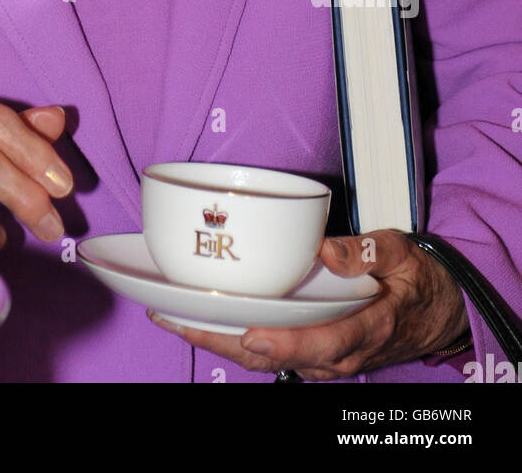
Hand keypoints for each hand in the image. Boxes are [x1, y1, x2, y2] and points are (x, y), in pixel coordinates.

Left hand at [148, 230, 468, 379]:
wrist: (434, 313)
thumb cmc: (415, 282)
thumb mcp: (404, 255)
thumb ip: (370, 251)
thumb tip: (329, 249)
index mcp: (364, 328)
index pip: (320, 343)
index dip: (282, 343)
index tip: (249, 333)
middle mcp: (337, 353)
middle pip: (274, 357)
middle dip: (223, 341)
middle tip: (176, 318)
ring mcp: (322, 357)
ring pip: (265, 358)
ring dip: (221, 340)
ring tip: (174, 315)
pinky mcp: (311, 351)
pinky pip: (268, 352)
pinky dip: (234, 338)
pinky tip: (205, 318)